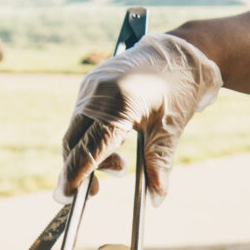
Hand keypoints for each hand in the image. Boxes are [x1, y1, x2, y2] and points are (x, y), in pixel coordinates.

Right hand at [58, 35, 221, 202]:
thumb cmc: (181, 87)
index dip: (74, 176)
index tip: (66, 198)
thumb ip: (160, 164)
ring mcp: (91, 86)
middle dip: (80, 169)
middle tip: (96, 191)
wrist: (183, 51)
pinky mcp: (92, 84)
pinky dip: (93, 136)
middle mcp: (97, 93)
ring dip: (91, 154)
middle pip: (73, 141)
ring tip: (122, 165)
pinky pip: (83, 117)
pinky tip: (117, 143)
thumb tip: (156, 199)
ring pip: (76, 131)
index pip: (88, 148)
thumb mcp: (171, 128)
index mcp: (117, 104)